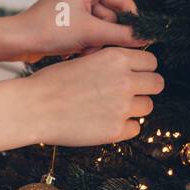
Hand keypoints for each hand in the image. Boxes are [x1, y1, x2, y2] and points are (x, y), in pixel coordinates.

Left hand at [8, 0, 149, 63]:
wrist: (18, 41)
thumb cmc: (47, 30)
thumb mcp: (90, 33)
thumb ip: (122, 35)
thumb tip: (148, 36)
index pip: (123, 2)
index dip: (130, 24)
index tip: (138, 42)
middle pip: (113, 16)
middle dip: (103, 35)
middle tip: (90, 45)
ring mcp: (76, 0)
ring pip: (103, 27)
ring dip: (95, 41)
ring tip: (79, 48)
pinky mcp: (71, 15)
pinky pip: (91, 30)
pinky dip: (86, 42)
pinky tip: (74, 50)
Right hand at [22, 47, 162, 146]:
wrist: (32, 108)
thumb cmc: (51, 82)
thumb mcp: (84, 60)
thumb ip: (111, 63)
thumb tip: (132, 70)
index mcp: (116, 59)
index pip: (151, 62)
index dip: (143, 69)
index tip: (134, 75)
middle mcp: (124, 81)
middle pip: (157, 84)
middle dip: (145, 88)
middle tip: (127, 93)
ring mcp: (122, 107)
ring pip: (147, 107)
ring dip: (134, 108)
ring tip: (110, 108)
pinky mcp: (115, 130)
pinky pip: (135, 128)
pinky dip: (123, 127)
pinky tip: (104, 122)